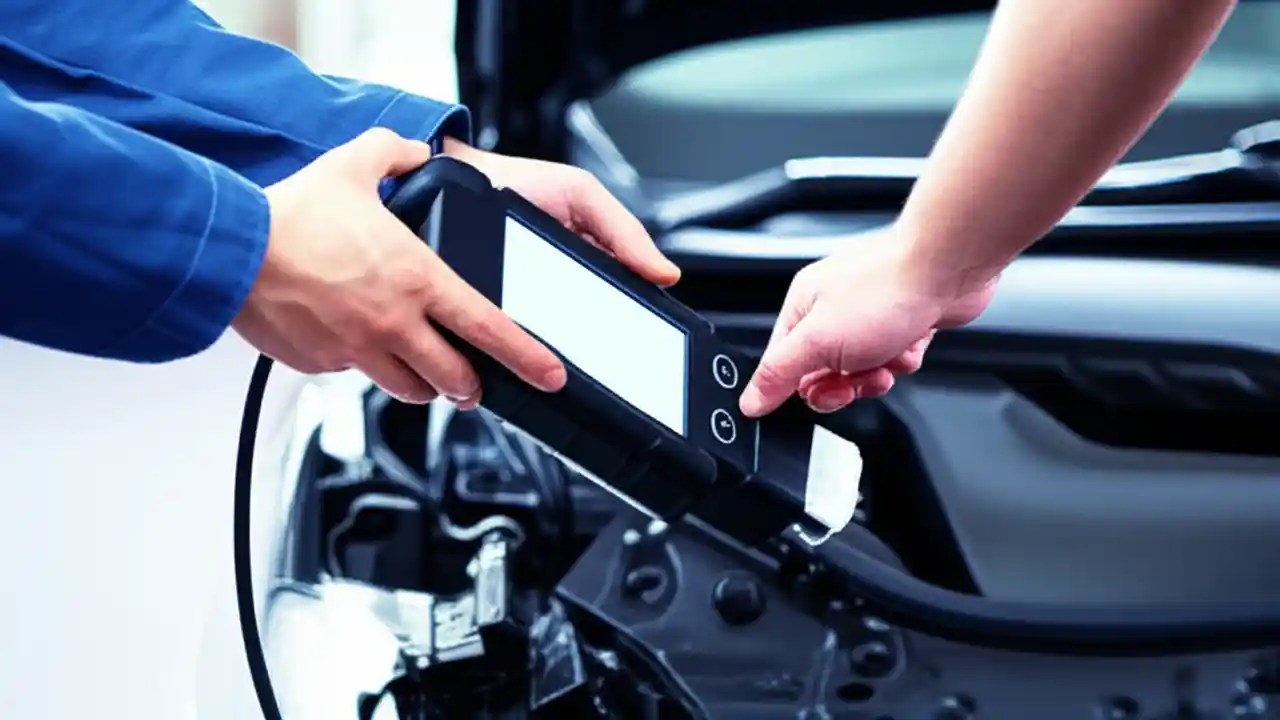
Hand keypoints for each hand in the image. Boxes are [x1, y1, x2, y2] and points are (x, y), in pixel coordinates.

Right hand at [233, 128, 676, 406]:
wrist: (232, 249)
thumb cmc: (292, 213)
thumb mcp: (356, 162)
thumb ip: (397, 155)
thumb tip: (414, 152)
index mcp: (418, 278)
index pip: (490, 330)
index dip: (528, 359)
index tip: (549, 376)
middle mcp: (395, 322)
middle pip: (455, 378)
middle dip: (472, 384)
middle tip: (475, 380)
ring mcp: (359, 349)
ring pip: (411, 390)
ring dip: (425, 385)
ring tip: (424, 370)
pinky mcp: (325, 364)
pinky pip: (359, 376)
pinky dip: (369, 368)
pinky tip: (360, 345)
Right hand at [738, 227, 996, 417]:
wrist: (947, 267)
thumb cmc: (886, 289)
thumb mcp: (818, 342)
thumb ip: (779, 374)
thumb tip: (750, 400)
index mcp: (803, 308)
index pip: (784, 365)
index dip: (805, 386)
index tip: (826, 392)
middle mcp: (833, 309)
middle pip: (825, 373)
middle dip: (848, 382)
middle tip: (862, 376)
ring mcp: (869, 315)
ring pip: (863, 370)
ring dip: (880, 371)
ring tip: (891, 356)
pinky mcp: (902, 322)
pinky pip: (895, 359)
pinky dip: (905, 358)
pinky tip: (912, 342)